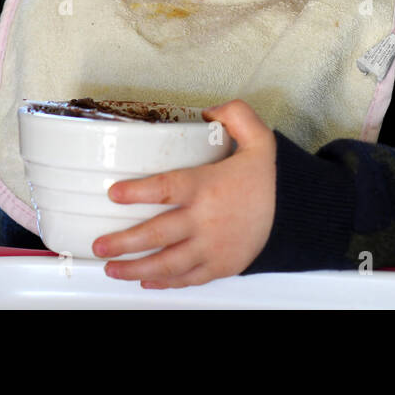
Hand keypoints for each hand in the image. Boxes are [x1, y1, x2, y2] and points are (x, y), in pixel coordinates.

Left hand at [93, 99, 276, 288]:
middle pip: (158, 234)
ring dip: (135, 269)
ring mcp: (212, 248)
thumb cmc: (267, 178)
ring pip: (167, 264)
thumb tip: (207, 111)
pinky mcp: (220, 266)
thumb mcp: (258, 137)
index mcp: (208, 187)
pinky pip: (187, 278)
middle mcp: (206, 221)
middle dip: (124, 242)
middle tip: (99, 244)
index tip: (114, 193)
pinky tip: (145, 282)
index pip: (166, 188)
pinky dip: (164, 282)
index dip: (138, 191)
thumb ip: (235, 114)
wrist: (295, 214)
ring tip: (111, 268)